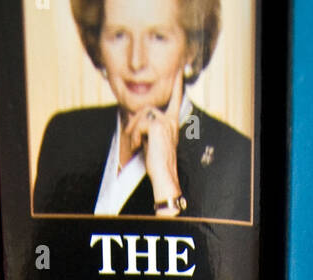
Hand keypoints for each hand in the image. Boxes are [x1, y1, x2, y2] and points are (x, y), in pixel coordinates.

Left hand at [124, 65, 183, 209]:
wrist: (164, 176)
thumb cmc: (158, 163)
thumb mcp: (152, 141)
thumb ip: (147, 128)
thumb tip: (133, 119)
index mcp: (172, 123)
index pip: (174, 100)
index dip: (177, 85)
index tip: (180, 70)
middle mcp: (170, 120)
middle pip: (146, 108)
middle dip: (134, 122)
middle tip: (132, 140)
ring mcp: (164, 122)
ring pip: (141, 116)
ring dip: (133, 131)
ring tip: (136, 146)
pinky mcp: (157, 126)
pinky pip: (138, 124)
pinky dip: (134, 137)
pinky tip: (138, 147)